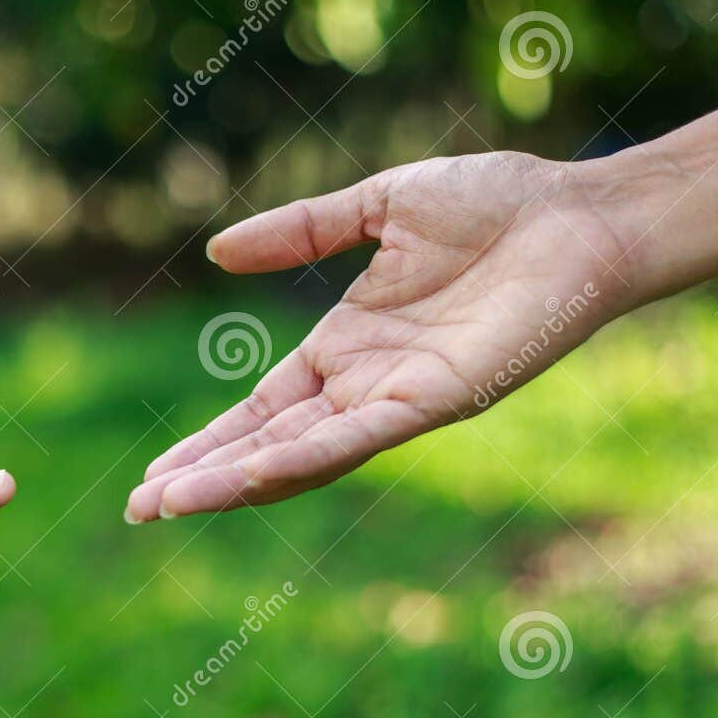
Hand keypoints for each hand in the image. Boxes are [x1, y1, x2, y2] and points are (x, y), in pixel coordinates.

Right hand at [125, 151, 638, 520]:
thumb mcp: (377, 206)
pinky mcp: (437, 401)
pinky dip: (304, 458)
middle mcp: (364, 385)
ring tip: (172, 506)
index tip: (151, 475)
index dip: (205, 441)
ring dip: (234, 482)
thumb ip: (300, 232)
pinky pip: (360, 437)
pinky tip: (252, 476)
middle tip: (139, 512)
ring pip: (301, 455)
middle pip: (266, 444)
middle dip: (202, 478)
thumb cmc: (496, 205)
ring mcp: (398, 399)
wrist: (578, 214)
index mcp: (345, 347)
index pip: (259, 409)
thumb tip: (218, 253)